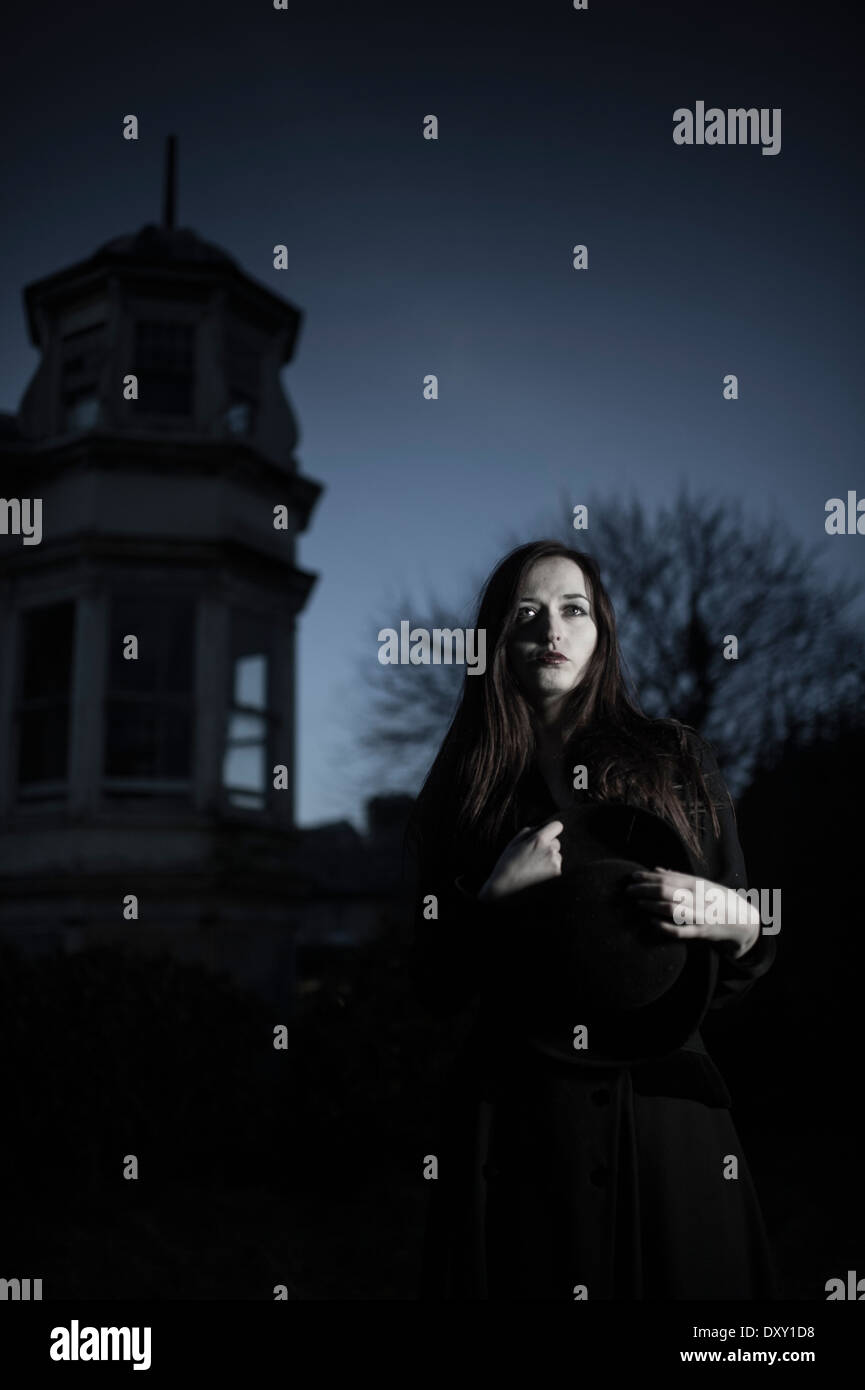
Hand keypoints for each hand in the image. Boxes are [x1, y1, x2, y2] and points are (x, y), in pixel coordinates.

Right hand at [478, 819, 563, 900]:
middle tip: (535, 853)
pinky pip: (557, 865)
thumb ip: (530, 831)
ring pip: (557, 854)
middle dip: (548, 845)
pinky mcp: (556, 872)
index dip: (552, 829)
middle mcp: (550, 849)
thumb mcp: (515, 841)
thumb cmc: (508, 861)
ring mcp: (554, 862)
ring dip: (550, 856)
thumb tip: (540, 828)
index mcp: (539, 839)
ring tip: (535, 864)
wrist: (506, 884)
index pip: (558, 826)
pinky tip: (538, 871)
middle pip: (557, 841)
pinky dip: (550, 867)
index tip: (548, 833)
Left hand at [624, 866, 759, 958]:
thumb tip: (656, 870)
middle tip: (628, 890)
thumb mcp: (702, 884)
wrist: (743, 920)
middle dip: (644, 890)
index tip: (632, 877)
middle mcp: (698, 898)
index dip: (647, 877)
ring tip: (637, 903)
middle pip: (666, 892)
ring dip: (651, 906)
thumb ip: (678, 877)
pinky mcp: (701, 932)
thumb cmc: (718, 899)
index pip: (667, 878)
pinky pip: (680, 931)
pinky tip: (652, 923)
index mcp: (697, 884)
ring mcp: (700, 915)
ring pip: (671, 909)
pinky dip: (665, 927)